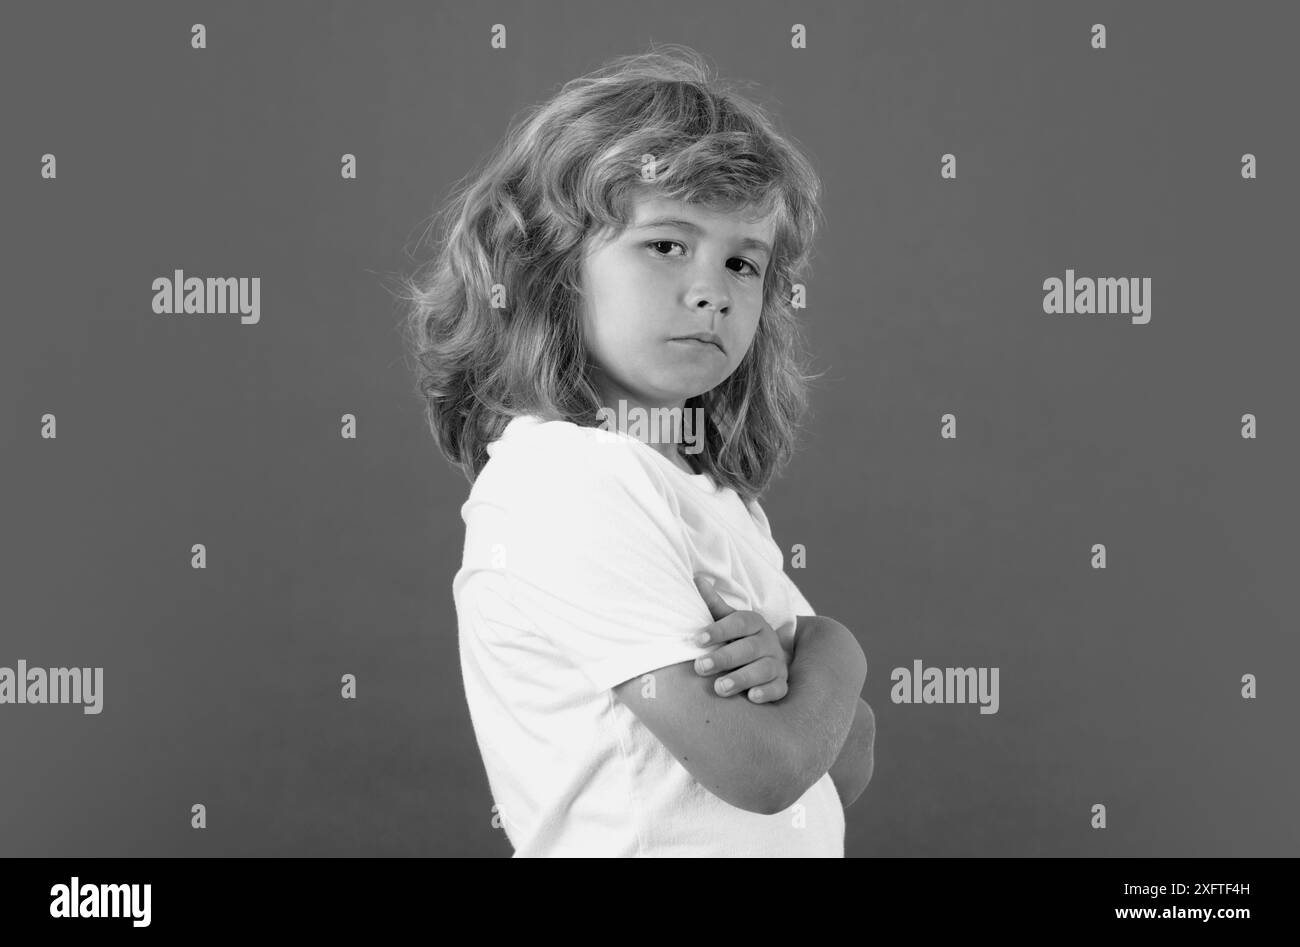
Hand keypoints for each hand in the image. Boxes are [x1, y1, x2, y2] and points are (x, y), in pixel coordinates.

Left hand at [692, 575, 792, 703]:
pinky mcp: (782, 684)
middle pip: (749, 648)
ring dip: (741, 678)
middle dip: (724, 657)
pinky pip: (778, 689)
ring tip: (719, 687)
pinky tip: (751, 697)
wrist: (767, 658)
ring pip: (763, 669)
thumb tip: (697, 578)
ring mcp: (777, 663)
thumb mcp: (728, 620)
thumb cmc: (739, 638)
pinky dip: (766, 693)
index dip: (718, 630)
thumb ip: (714, 604)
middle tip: (700, 667)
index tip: (696, 639)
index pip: (739, 622)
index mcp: (754, 623)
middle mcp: (768, 642)